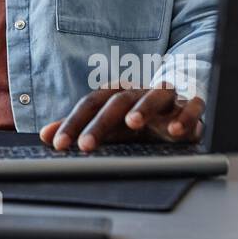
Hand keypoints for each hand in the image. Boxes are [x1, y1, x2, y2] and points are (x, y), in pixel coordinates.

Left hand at [38, 84, 203, 151]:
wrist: (178, 106)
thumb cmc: (138, 119)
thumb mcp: (110, 125)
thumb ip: (81, 128)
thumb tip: (46, 135)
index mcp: (117, 95)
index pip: (90, 104)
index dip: (73, 122)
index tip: (58, 144)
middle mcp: (139, 93)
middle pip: (117, 102)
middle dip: (100, 124)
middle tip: (85, 145)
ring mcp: (166, 98)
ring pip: (155, 96)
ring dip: (144, 108)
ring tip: (133, 123)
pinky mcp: (191, 106)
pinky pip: (191, 106)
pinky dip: (185, 116)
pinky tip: (176, 131)